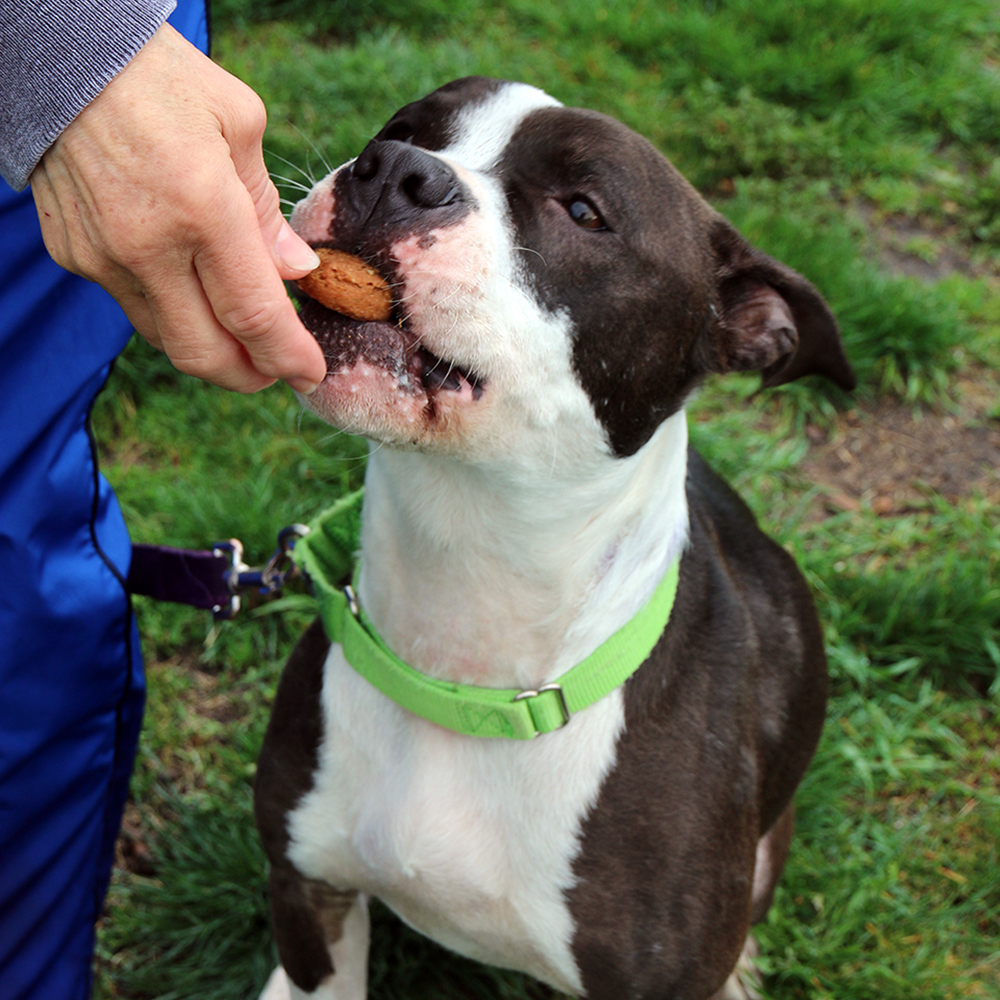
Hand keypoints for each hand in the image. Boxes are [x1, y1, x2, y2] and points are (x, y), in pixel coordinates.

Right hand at [29, 23, 325, 393]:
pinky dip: (173, 314)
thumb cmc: (161, 79)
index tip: (309, 374)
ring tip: (242, 335)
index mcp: (202, 208)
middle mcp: (148, 245)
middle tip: (276, 370)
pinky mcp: (76, 256)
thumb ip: (268, 210)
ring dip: (211, 349)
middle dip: (249, 375)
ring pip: (167, 338)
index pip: (254, 316)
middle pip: (205, 353)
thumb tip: (296, 272)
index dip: (288, 357)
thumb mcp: (240, 123)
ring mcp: (104, 256)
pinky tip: (193, 292)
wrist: (59, 54)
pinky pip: (135, 307)